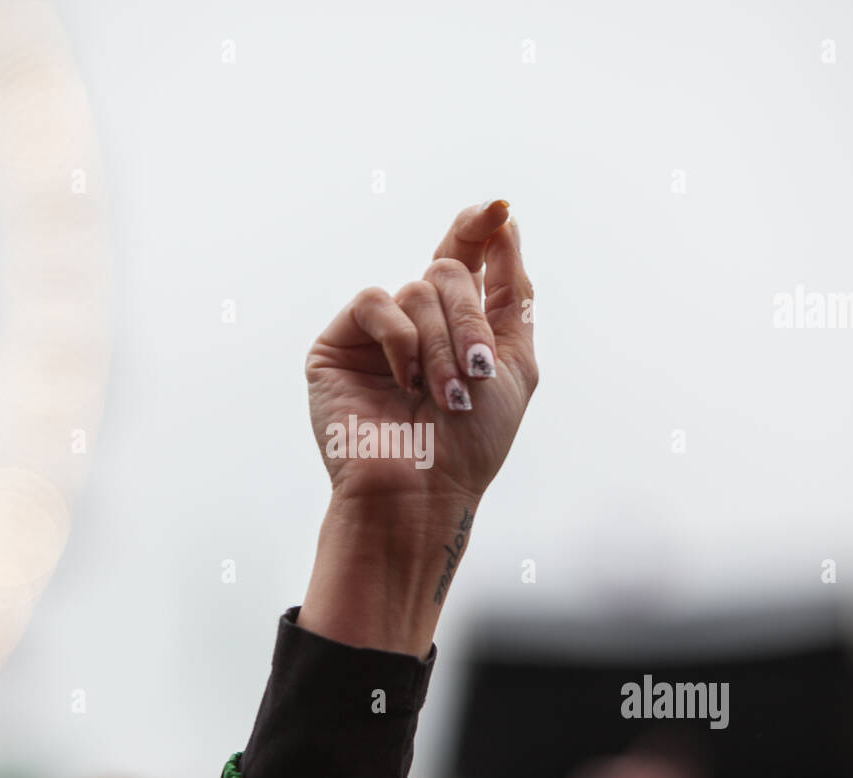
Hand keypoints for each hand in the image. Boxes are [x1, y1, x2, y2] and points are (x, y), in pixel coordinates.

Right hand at [298, 202, 537, 656]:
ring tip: (445, 396)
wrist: (423, 492)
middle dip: (471, 320)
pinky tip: (406, 381)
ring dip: (443, 343)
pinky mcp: (338, 344)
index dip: (480, 229)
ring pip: (417, 286)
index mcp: (457, 325)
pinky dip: (402, 340)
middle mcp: (416, 322)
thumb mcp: (514, 363)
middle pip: (449, 270)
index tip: (500, 208)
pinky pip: (377, 302)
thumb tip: (504, 220)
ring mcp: (375, 333)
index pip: (467, 257)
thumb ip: (512, 293)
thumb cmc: (472, 444)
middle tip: (478, 373)